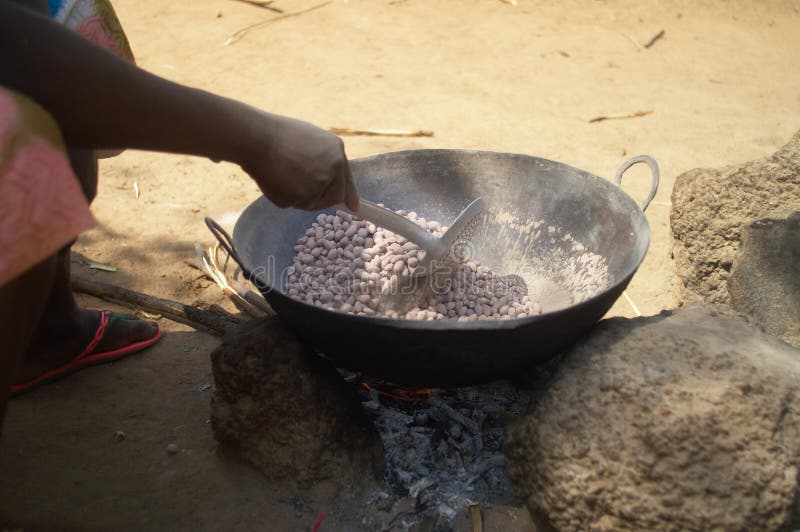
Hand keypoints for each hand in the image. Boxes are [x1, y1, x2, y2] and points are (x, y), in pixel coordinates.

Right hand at [237, 111, 358, 210]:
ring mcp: (319, 183)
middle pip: (333, 197)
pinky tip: (273, 178)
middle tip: (298, 190)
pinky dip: (281, 197)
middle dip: (319, 200)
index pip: (346, 179)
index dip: (348, 194)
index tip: (353, 207)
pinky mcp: (303, 195)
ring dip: (295, 196)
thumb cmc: (276, 135)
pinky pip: (292, 204)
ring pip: (309, 202)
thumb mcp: (309, 141)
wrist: (256, 137)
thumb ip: (323, 160)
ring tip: (280, 173)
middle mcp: (333, 168)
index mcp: (336, 151)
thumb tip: (327, 181)